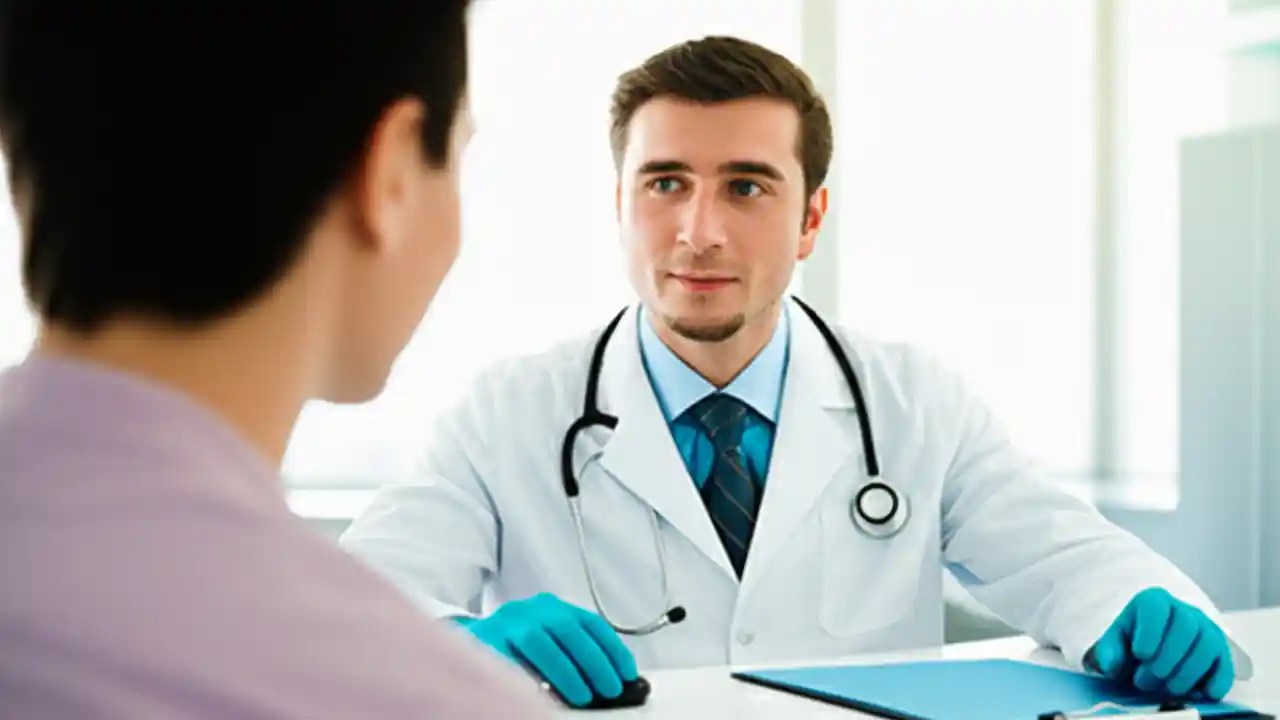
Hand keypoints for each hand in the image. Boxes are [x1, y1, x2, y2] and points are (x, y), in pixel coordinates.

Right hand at [456, 593, 637, 706]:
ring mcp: (507, 622)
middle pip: (569, 629)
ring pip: (541, 642)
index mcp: (552, 607)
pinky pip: (512, 659)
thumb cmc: (518, 650)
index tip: (628, 673)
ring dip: (566, 672)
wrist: (469, 645)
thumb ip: (575, 654)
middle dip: (594, 661)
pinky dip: (530, 678)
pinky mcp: (486, 640)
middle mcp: (531, 609)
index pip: (590, 622)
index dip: (612, 647)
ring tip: (583, 696)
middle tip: (610, 688)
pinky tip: (543, 693)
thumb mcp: (550, 643)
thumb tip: (611, 680)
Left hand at [1087, 587, 1234, 700]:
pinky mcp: (1221, 651)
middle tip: (1146, 681)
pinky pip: (1226, 663)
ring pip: (1207, 644)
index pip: (1156, 606)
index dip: (1150, 631)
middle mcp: (1184, 611)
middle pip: (1186, 626)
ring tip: (1168, 689)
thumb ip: (1108, 652)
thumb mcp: (1113, 645)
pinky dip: (1219, 680)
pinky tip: (1205, 693)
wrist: (1149, 656)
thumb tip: (1111, 664)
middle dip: (1167, 658)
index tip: (1140, 654)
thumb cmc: (1130, 646)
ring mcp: (1206, 629)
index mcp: (1154, 601)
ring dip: (1188, 672)